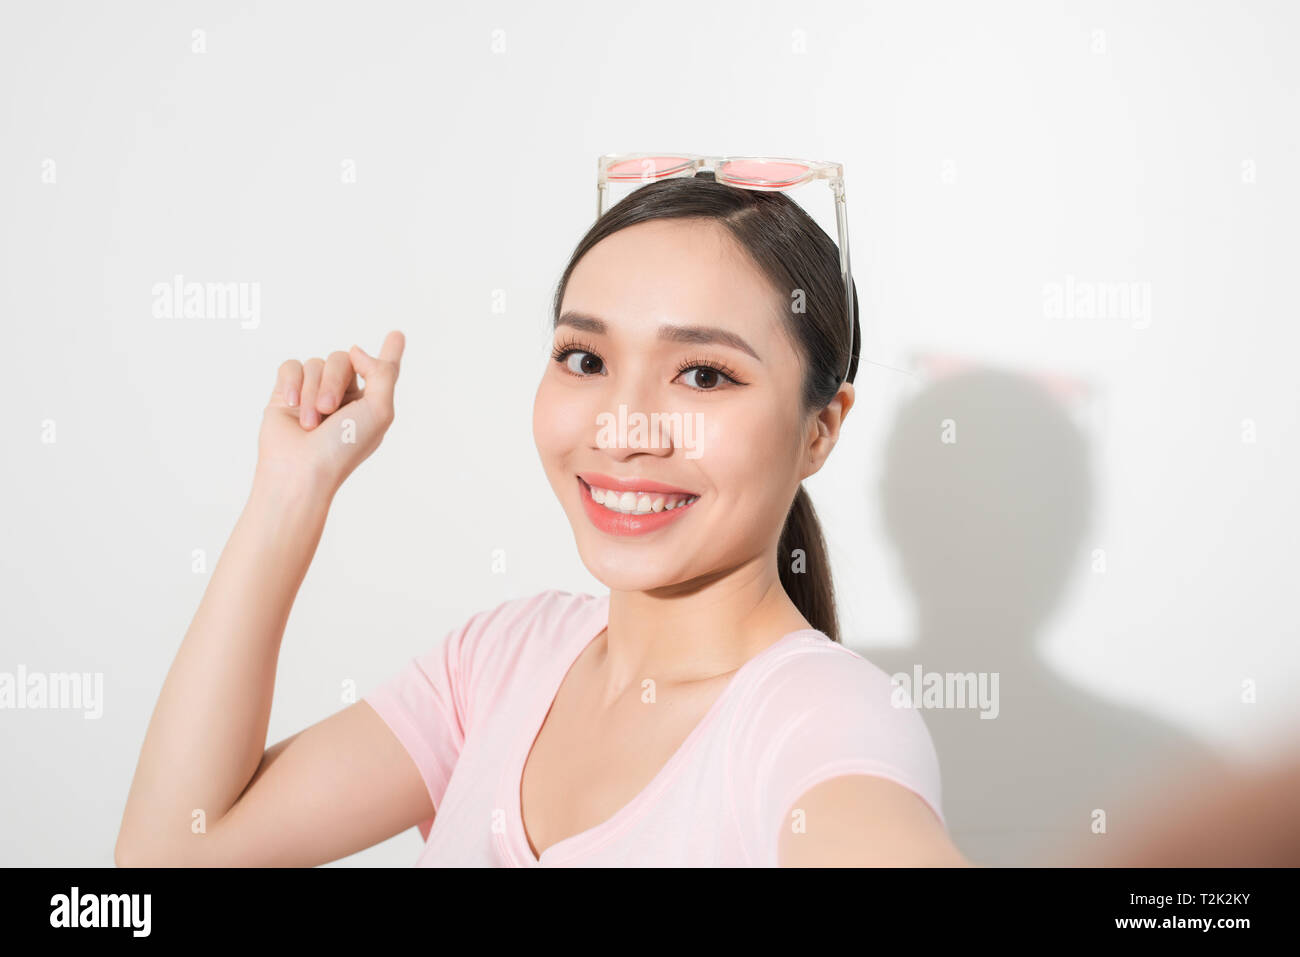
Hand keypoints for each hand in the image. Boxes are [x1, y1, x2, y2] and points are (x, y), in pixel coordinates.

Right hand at [256, 330, 405, 495]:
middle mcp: (343, 396)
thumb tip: (357, 351)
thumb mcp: (379, 411)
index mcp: (369, 402)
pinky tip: (290, 405)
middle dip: (334, 381)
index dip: (389, 352)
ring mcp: (313, 394)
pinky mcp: (286, 395)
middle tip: (329, 410)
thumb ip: (382, 373)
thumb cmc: (343, 448)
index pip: (381, 371)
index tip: (397, 335)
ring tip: (310, 423)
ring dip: (312, 391)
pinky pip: (291, 367)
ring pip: (315, 364)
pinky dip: (291, 383)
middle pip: (342, 359)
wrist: (300, 470)